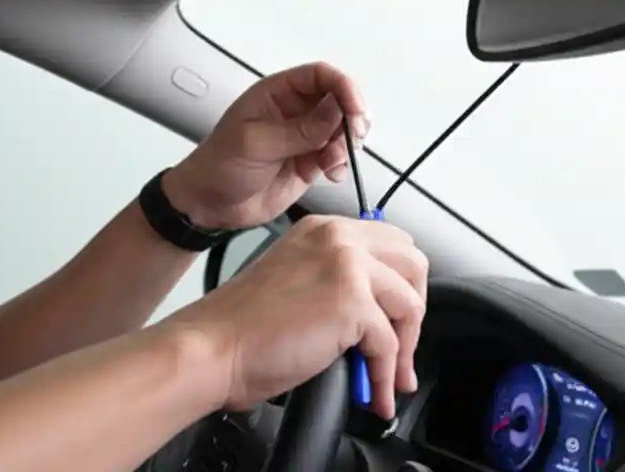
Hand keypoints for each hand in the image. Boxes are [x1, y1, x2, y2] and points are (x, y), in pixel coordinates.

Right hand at [163, 215, 427, 418]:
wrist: (211, 349)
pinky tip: (375, 393)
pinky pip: (390, 345)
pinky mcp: (353, 303)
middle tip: (403, 343)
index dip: (400, 284)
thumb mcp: (297, 279)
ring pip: (410, 305)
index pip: (391, 243)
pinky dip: (386, 376)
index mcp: (325, 230)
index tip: (397, 315)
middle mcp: (339, 239)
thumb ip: (336, 280)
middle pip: (413, 264)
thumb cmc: (240, 327)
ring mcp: (349, 267)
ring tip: (392, 378)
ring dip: (406, 348)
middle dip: (414, 309)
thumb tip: (376, 311)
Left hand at [164, 62, 369, 229]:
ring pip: (343, 128)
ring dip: (348, 143)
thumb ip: (299, 129)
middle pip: (339, 99)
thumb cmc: (220, 166)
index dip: (343, 87)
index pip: (320, 76)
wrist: (211, 206)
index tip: (356, 109)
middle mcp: (296, 111)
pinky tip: (331, 174)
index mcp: (278, 94)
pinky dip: (342, 164)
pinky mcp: (311, 162)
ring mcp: (305, 137)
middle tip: (354, 137)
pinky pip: (339, 155)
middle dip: (353, 116)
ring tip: (333, 161)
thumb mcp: (256, 144)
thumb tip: (337, 109)